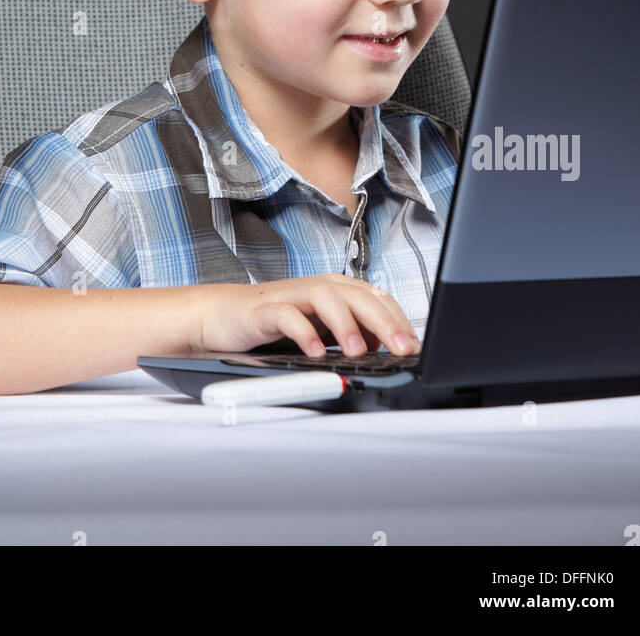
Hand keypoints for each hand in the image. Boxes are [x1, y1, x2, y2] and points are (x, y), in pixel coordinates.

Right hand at [190, 274, 420, 357]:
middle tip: (401, 349)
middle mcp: (319, 287)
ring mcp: (293, 296)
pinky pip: (288, 316)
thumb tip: (388, 349)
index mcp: (337, 290)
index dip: (399, 321)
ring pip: (327, 299)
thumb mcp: (322, 328)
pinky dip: (305, 332)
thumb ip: (352, 333)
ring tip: (359, 351)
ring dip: (347, 325)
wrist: (225, 315)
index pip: (377, 299)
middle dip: (384, 323)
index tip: (414, 347)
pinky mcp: (266, 309)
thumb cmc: (277, 323)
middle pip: (358, 296)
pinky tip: (315, 352)